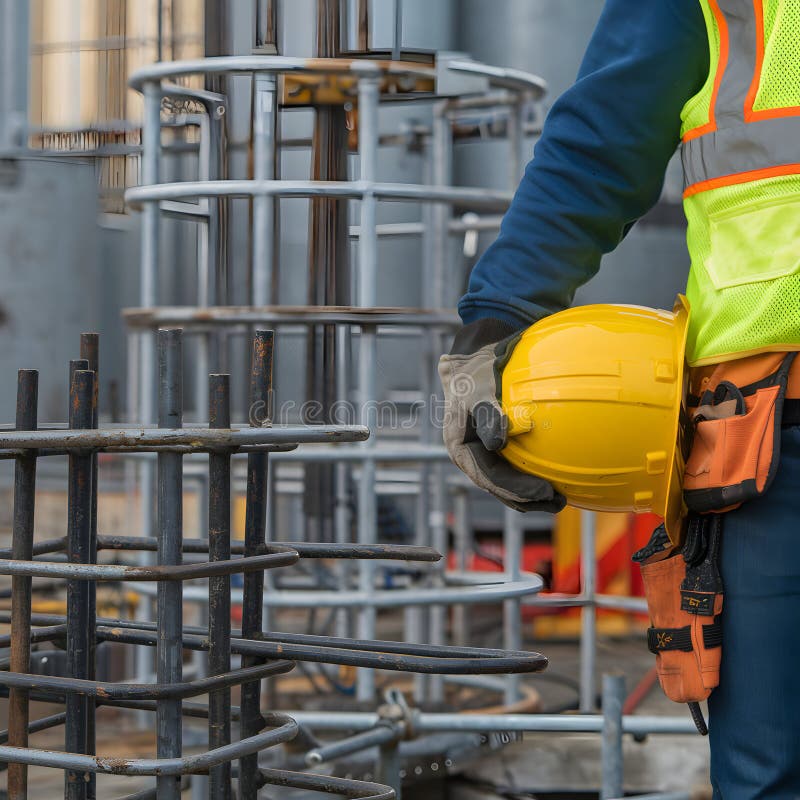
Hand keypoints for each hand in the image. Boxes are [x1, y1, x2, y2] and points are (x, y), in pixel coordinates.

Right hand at [438, 318, 565, 512]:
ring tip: (560, 500)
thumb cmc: (476, 372)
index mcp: (459, 447)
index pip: (489, 477)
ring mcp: (481, 452)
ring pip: (505, 482)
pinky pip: (511, 468)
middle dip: (527, 498)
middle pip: (498, 486)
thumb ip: (486, 414)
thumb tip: (496, 441)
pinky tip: (553, 479)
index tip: (543, 491)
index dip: (516, 489)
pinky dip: (529, 476)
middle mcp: (469, 455)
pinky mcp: (493, 448)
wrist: (475, 359)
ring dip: (530, 494)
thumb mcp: (477, 389)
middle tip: (559, 502)